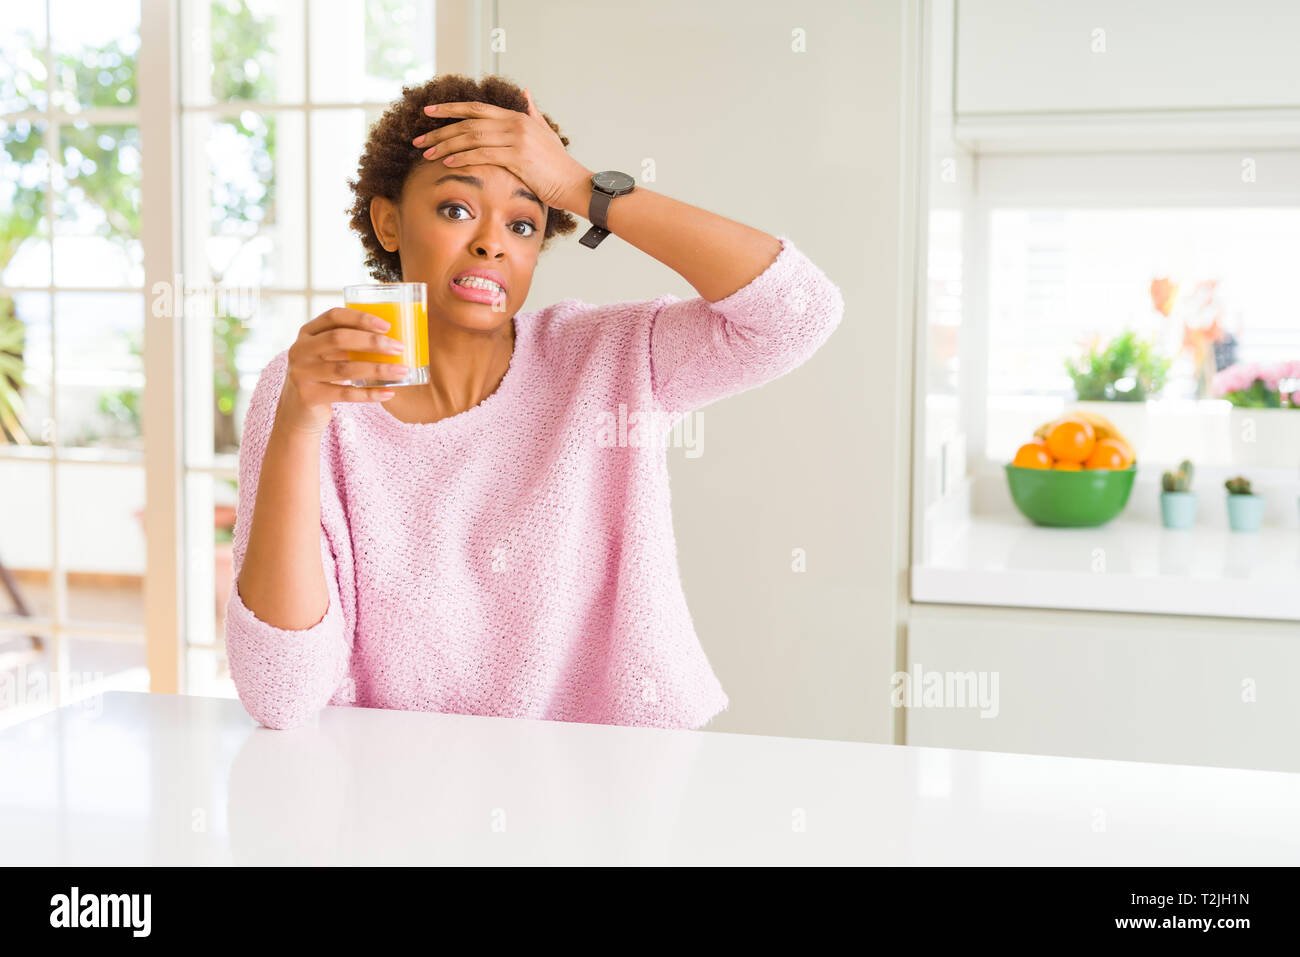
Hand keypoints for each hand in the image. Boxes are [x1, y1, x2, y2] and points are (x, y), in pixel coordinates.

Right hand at [277, 307, 408, 433]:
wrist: (298, 413)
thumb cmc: (323, 377)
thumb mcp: (327, 355)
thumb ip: (347, 344)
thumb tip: (391, 338)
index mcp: (307, 333)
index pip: (334, 316)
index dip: (360, 318)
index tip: (387, 326)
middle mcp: (300, 350)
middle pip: (339, 339)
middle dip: (373, 342)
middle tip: (399, 348)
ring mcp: (302, 374)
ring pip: (345, 369)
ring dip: (378, 369)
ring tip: (402, 371)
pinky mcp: (308, 396)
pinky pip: (345, 394)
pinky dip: (370, 394)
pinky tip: (389, 392)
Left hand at [412, 87, 591, 213]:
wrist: (574, 183)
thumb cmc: (558, 164)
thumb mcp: (545, 132)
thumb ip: (532, 112)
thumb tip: (525, 93)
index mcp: (517, 117)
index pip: (476, 108)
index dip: (450, 109)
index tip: (429, 112)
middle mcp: (515, 123)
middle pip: (468, 123)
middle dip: (440, 131)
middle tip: (419, 140)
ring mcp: (516, 139)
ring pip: (471, 138)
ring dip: (446, 146)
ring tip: (427, 154)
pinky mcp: (517, 157)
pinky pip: (482, 155)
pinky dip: (463, 158)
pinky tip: (447, 162)